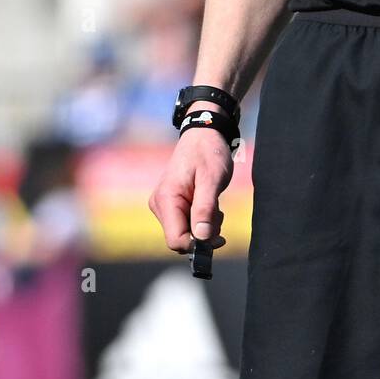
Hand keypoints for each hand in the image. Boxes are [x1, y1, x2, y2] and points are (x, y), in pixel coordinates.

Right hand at [149, 127, 233, 253]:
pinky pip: (186, 223)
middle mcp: (160, 205)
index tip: (219, 236)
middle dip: (203, 233)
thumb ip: (205, 209)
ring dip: (205, 226)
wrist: (203, 134)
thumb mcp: (212, 180)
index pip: (175, 240)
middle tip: (219, 214)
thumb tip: (202, 238)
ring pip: (185, 232)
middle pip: (181, 238)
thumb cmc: (208, 153)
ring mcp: (164, 205)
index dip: (197, 244)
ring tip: (215, 205)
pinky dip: (201, 219)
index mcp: (166, 199)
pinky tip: (209, 204)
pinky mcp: (171, 205)